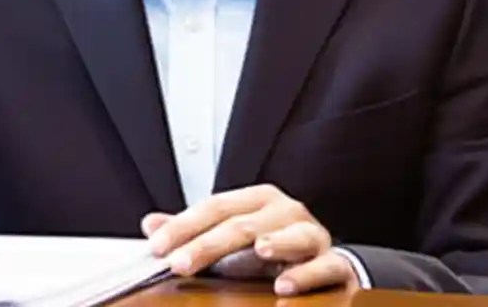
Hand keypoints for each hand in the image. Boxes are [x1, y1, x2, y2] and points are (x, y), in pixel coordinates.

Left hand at [142, 184, 357, 295]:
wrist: (329, 267)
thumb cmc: (275, 251)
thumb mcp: (230, 240)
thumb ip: (193, 233)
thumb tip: (151, 224)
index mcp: (257, 201)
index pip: (215, 207)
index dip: (184, 226)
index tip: (158, 247)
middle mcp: (286, 212)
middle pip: (243, 223)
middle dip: (209, 244)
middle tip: (180, 263)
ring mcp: (313, 236)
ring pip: (293, 236)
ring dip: (275, 243)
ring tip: (258, 250)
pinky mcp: (337, 264)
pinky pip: (325, 266)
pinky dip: (305, 275)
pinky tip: (285, 286)